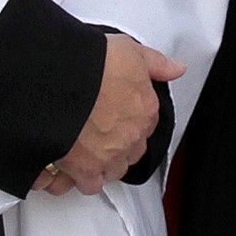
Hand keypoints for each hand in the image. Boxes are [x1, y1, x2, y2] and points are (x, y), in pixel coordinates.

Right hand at [38, 35, 185, 195]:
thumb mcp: (130, 51)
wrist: (59, 80)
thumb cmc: (91, 65)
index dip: (130, 123)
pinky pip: (84, 184)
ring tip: (81, 152)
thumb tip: (177, 68)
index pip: (146, 127)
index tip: (116, 117)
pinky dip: (73, 179)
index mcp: (145, 110)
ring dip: (99, 166)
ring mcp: (108, 156)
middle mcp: (130, 138)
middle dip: (117, 147)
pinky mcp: (83, 169)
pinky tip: (64, 169)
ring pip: (110, 172)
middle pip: (130, 154)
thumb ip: (156, 64)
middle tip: (97, 134)